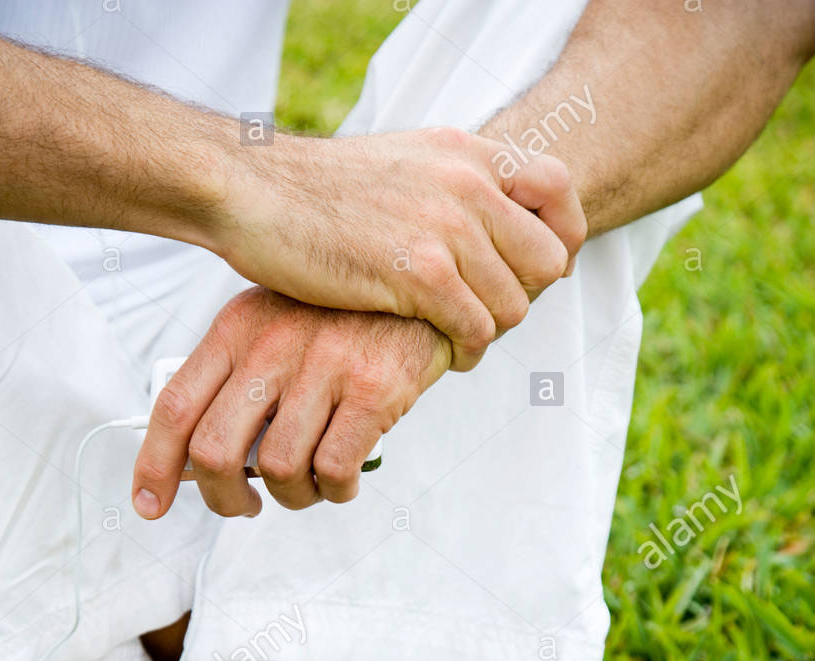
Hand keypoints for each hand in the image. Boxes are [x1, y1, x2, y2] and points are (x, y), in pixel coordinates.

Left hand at [132, 287, 450, 518]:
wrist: (428, 282)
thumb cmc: (348, 316)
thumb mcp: (278, 323)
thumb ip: (241, 378)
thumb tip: (209, 457)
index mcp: (237, 328)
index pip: (175, 407)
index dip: (155, 466)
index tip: (151, 503)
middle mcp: (272, 345)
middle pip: (215, 452)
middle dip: (224, 499)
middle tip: (244, 506)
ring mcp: (322, 366)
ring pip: (277, 470)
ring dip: (291, 497)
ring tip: (308, 487)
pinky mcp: (372, 390)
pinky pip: (333, 471)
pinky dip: (334, 491)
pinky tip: (342, 481)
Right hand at [210, 128, 584, 370]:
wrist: (255, 194)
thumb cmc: (319, 192)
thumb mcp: (403, 163)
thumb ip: (452, 183)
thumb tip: (488, 217)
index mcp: (468, 150)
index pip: (559, 188)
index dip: (558, 238)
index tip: (531, 270)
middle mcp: (468, 182)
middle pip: (547, 259)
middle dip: (522, 296)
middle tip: (487, 315)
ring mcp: (447, 227)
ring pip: (513, 304)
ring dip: (489, 332)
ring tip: (458, 340)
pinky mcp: (420, 272)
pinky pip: (475, 329)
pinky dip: (464, 352)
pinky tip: (441, 355)